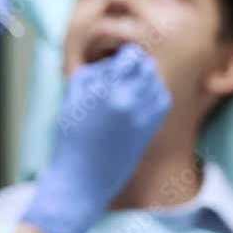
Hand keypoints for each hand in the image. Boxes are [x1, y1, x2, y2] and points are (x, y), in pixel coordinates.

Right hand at [21, 43, 170, 232]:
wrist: (82, 179)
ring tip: (131, 82)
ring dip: (146, 78)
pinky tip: (142, 96)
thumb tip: (108, 63)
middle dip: (136, 64)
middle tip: (124, 67)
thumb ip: (90, 75)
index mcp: (108, 91)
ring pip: (156, 83)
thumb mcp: (71, 100)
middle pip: (147, 67)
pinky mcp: (149, 130)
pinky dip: (155, 93)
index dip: (125, 54)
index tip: (117, 56)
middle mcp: (130, 101)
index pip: (131, 57)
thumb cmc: (70, 139)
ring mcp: (143, 116)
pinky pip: (162, 101)